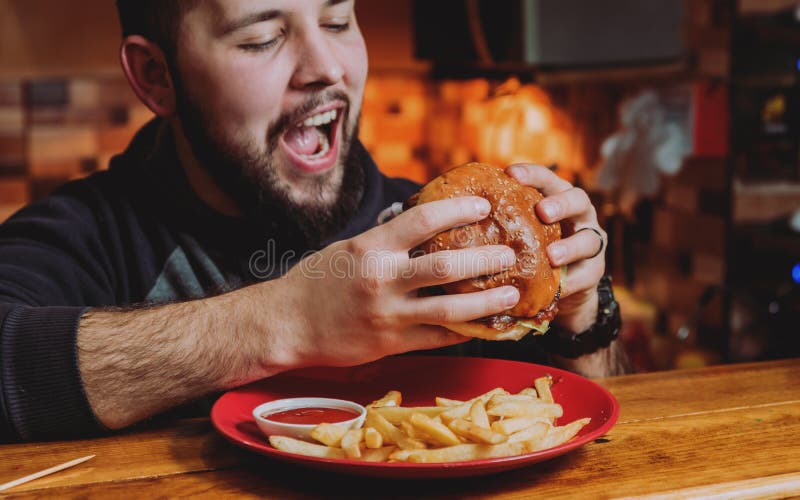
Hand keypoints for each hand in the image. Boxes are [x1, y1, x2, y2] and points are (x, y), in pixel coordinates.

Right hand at [276, 196, 519, 367]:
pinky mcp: (391, 343)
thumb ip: (386, 239)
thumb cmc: (316, 281)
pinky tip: (486, 326)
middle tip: (510, 252)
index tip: (482, 205)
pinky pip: (438, 337)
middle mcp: (383, 279)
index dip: (458, 210)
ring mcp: (389, 314)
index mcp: (372, 247)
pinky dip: (465, 331)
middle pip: (446, 265)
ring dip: (486, 301)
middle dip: (485, 258)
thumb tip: (424, 223)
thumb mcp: (348, 248)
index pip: (424, 219)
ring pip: (450, 307)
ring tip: (511, 293)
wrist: (286, 324)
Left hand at [506, 164, 606, 332]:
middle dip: (561, 204)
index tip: (510, 174)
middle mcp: (578, 216)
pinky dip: (572, 281)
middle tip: (543, 211)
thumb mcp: (513, 236)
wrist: (557, 294)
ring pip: (589, 239)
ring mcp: (591, 243)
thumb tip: (445, 215)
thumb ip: (495, 223)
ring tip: (552, 255)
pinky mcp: (595, 272)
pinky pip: (588, 275)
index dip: (531, 174)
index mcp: (555, 199)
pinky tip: (558, 287)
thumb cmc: (526, 256)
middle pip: (577, 199)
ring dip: (570, 246)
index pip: (546, 179)